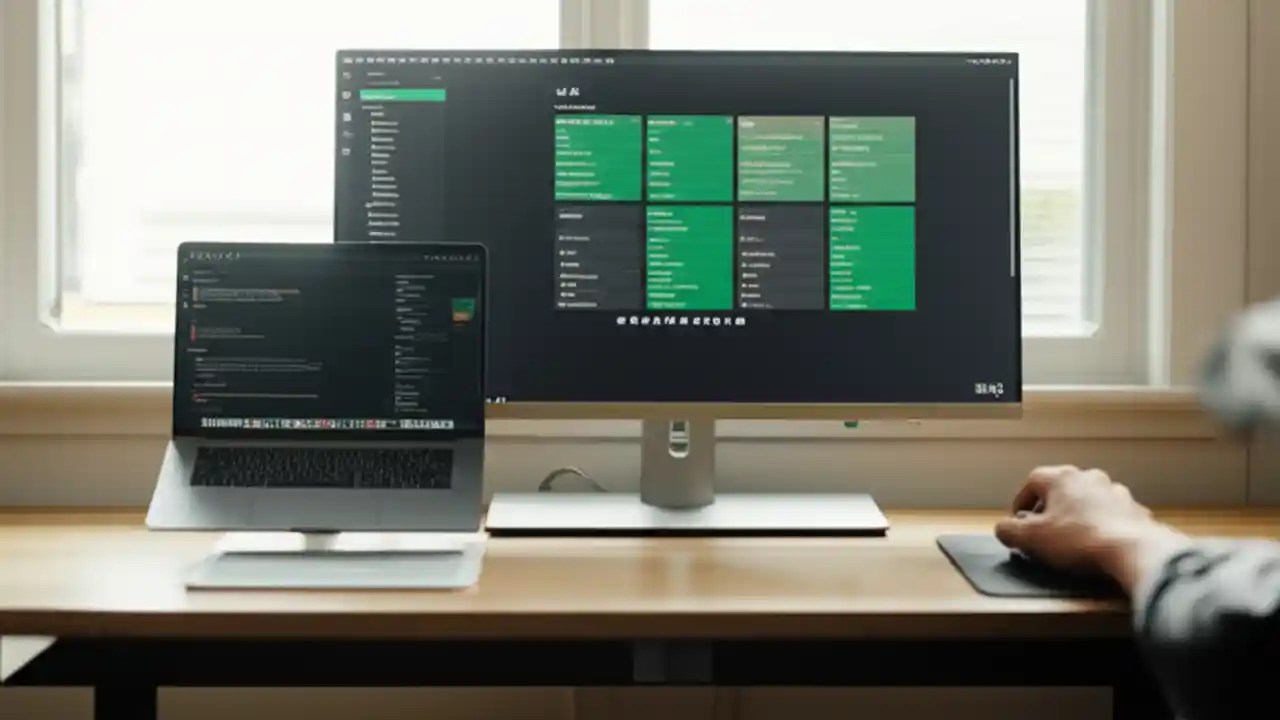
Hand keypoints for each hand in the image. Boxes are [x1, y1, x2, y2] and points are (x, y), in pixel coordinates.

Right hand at [995, 466, 1188, 592]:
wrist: (1133, 550)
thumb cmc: (1079, 540)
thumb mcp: (1032, 539)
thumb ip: (1009, 531)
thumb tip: (1002, 529)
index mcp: (1061, 478)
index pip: (1032, 481)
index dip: (1021, 501)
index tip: (1019, 520)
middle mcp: (1089, 477)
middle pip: (1061, 488)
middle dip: (1050, 507)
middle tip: (1044, 530)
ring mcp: (1116, 492)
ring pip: (1088, 500)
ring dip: (1078, 514)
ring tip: (1073, 537)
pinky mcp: (1135, 510)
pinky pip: (1112, 514)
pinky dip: (1102, 524)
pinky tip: (1100, 543)